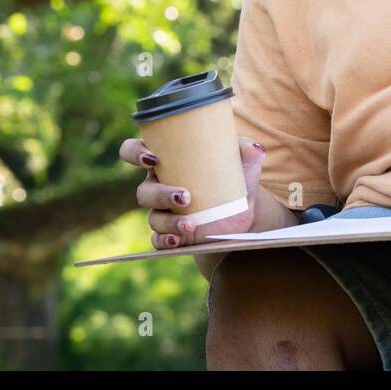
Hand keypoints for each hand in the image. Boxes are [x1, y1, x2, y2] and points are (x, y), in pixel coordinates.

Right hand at [120, 135, 266, 248]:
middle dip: (161, 195)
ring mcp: (163, 212)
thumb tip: (256, 148)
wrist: (242, 211)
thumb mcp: (242, 163)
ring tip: (192, 224)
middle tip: (186, 197)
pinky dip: (166, 241)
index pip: (134, 151)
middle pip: (145, 191)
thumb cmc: (233, 176)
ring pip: (153, 218)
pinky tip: (179, 240)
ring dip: (170, 222)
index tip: (152, 158)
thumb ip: (247, 151)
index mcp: (167, 161)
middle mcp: (159, 186)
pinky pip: (158, 240)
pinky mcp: (171, 234)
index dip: (134, 153)